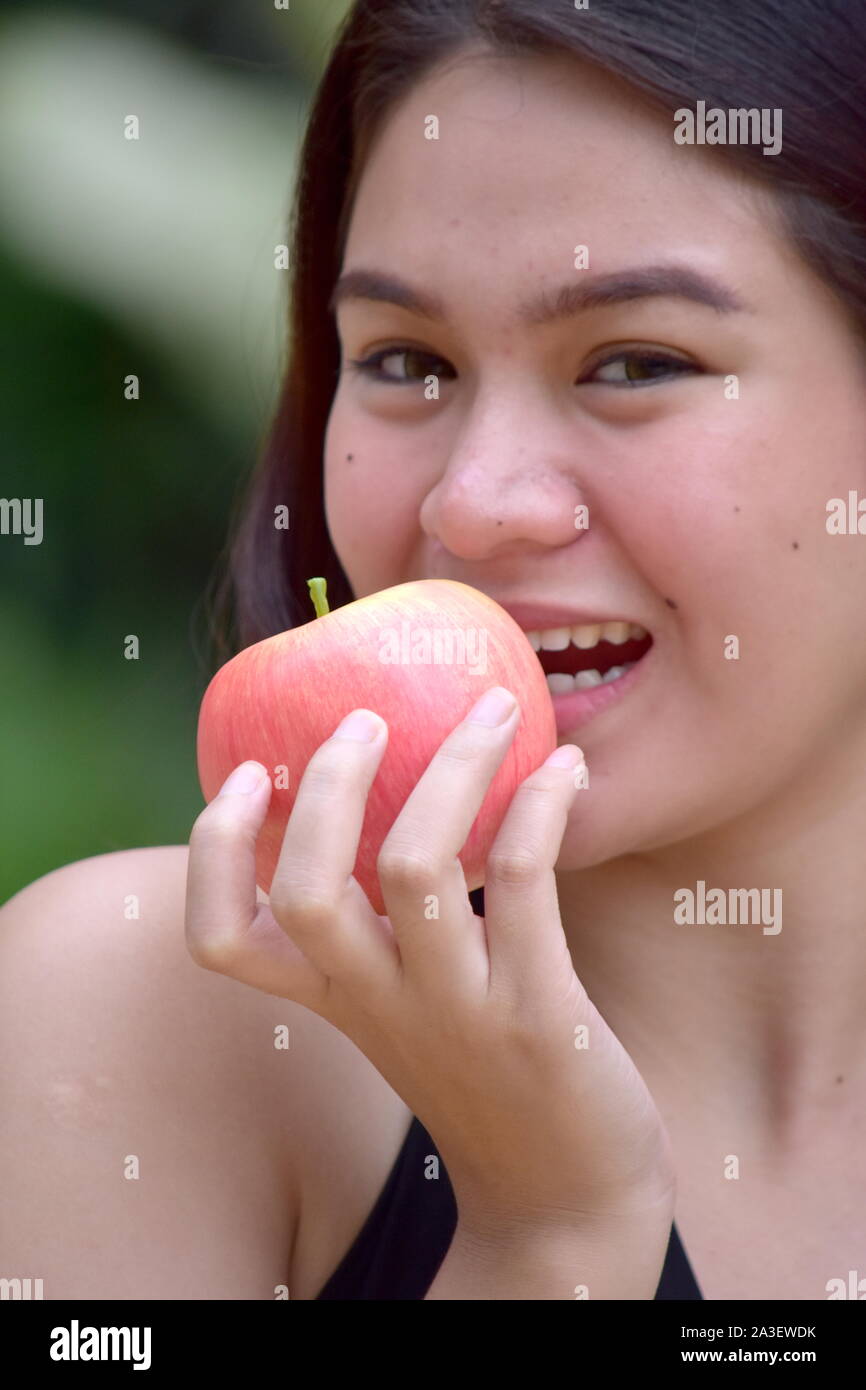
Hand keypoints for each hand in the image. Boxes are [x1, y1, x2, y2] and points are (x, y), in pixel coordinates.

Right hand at [185, 688, 675, 1231]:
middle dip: (329, 784)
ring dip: (456, 765)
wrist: (566, 1202)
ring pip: (418, 864)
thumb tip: (402, 801)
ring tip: (496, 710)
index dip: (212, 850)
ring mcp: (457, 1011)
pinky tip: (567, 770)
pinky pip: (520, 882)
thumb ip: (385, 935)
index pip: (222, 939)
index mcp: (336, 1002)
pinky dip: (540, 807)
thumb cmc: (487, 1079)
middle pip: (307, 887)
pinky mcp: (538, 1014)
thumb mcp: (409, 1011)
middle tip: (368, 718)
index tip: (244, 774)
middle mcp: (379, 1005)